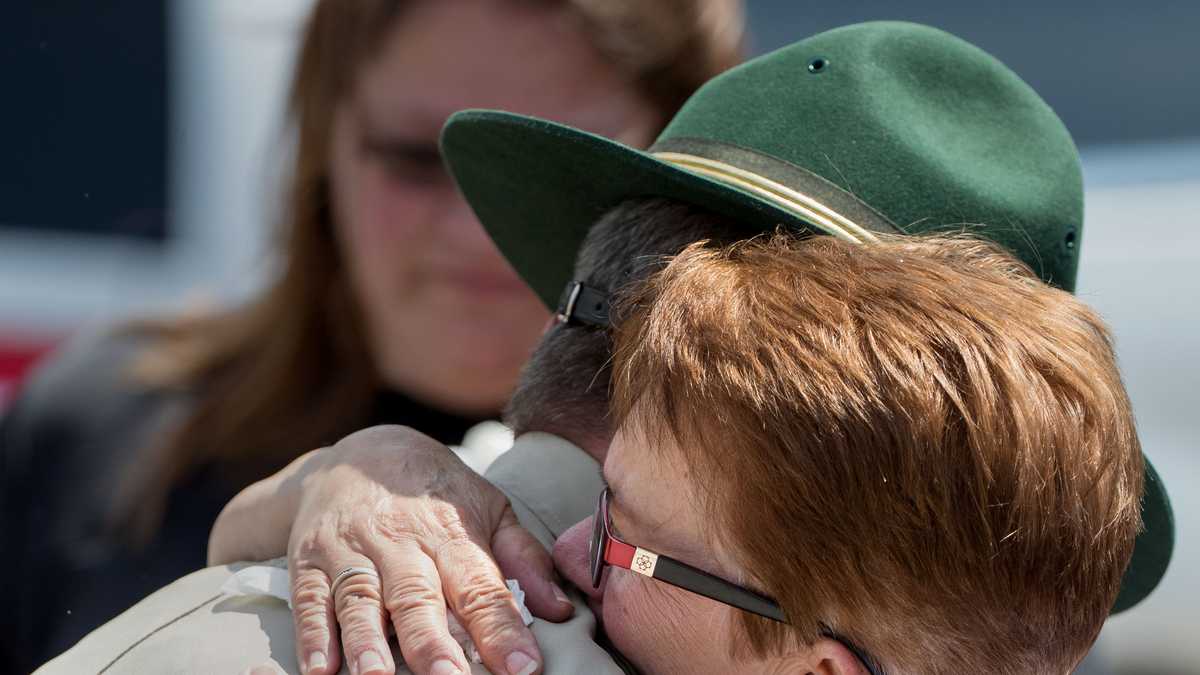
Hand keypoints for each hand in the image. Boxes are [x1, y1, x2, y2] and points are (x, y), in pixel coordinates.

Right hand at [210, 425, 572, 674]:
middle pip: (416, 596)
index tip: (524, 667)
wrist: (358, 452)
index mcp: (452, 533)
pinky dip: (312, 636)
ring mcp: (353, 549)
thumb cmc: (435, 492)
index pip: (481, 587)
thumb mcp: (489, 508)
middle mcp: (401, 541)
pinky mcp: (309, 558)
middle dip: (432, 643)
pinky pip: (309, 599)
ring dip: (367, 643)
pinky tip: (320, 671)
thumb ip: (524, 558)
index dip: (502, 629)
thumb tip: (562, 608)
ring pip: (359, 599)